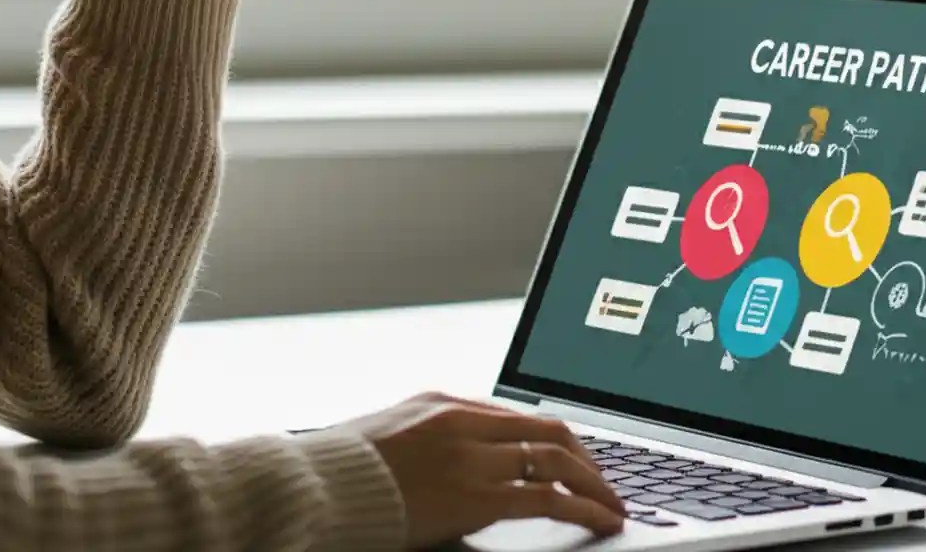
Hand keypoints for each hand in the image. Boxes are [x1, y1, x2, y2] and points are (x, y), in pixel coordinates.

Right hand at [341, 392, 624, 548]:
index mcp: (444, 403)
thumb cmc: (339, 477)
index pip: (520, 417)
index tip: (575, 461)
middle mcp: (465, 420)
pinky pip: (549, 497)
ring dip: (595, 485)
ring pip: (558, 460)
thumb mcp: (389, 441)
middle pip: (550, 429)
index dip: (557, 440)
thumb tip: (459, 463)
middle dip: (587, 459)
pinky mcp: (476, 494)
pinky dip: (585, 508)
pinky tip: (601, 521)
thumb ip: (431, 442)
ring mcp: (472, 455)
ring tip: (613, 507)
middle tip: (605, 485)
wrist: (312, 490)